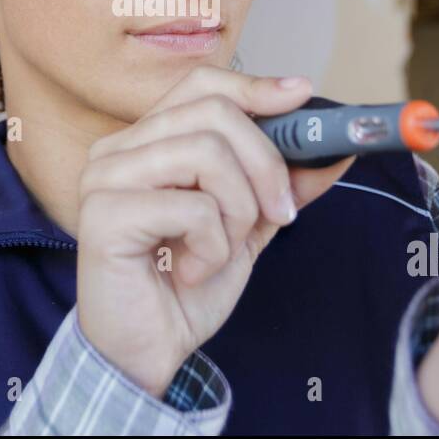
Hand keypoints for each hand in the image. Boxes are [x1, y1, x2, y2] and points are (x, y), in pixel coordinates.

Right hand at [75, 65, 353, 397]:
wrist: (147, 353)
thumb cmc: (184, 289)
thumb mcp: (247, 229)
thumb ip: (281, 187)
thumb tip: (334, 150)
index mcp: (145, 143)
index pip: (200, 85)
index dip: (254, 87)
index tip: (301, 96)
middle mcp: (117, 151)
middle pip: (213, 114)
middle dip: (265, 165)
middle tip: (279, 215)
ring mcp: (105, 178)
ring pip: (206, 153)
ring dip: (239, 209)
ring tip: (225, 249)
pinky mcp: (104, 215)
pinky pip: (192, 207)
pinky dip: (213, 246)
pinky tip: (191, 271)